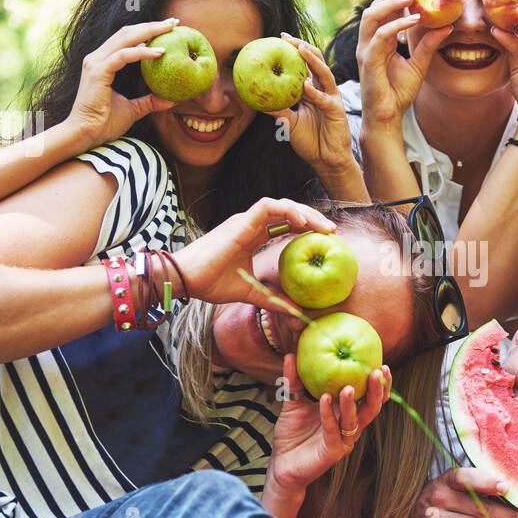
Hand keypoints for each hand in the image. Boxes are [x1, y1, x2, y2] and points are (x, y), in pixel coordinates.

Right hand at [66, 18, 181, 146]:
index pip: (127, 39)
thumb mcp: (134, 109)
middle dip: (152, 26)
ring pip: (126, 38)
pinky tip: (160, 52)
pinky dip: (142, 52)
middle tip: (174, 22)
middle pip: (128, 32)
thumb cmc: (105, 123)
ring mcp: (96, 62)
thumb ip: (150, 101)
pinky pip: (123, 56)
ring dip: (149, 32)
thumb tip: (172, 99)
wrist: (86, 134)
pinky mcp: (98, 71)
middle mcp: (97, 58)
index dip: (147, 31)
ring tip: (170, 29)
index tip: (168, 29)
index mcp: (103, 62)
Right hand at [172, 197, 336, 310]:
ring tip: (323, 227)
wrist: (184, 280)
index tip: (326, 240)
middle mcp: (250, 224)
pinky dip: (287, 211)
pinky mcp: (240, 222)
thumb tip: (297, 312)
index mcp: (251, 236)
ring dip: (305, 213)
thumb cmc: (209, 283)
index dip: (306, 228)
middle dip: (312, 219)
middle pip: (287, 212)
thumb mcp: (250, 293)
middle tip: (332, 232)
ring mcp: (245, 220)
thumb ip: (273, 300)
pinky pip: (268, 207)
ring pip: (281, 205)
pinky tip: (303, 224)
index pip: (284, 224)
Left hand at [266, 353, 391, 494]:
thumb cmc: (292, 435)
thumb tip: (290, 354)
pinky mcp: (331, 452)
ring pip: (355, 420)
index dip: (380, 384)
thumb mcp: (293, 403)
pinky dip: (329, 414)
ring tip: (349, 387)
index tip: (381, 364)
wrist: (281, 465)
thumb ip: (294, 381)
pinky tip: (325, 399)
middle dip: (377, 391)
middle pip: (372, 408)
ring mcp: (342, 441)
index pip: (370, 397)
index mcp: (345, 413)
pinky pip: (333, 430)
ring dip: (353, 403)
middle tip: (376, 372)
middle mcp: (349, 427)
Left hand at [268, 34, 357, 177]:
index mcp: (313, 90)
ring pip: (324, 74)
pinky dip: (315, 92)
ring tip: (301, 50)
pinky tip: (305, 86)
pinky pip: (325, 99)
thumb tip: (254, 100)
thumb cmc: (310, 141)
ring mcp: (332, 99)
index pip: (305, 64)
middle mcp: (323, 90)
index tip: (279, 38)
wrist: (326, 160)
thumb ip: (276, 109)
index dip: (294, 51)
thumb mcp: (288, 122)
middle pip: (316, 62)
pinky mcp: (337, 111)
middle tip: (288, 39)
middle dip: (303, 48)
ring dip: (313, 61)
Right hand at [357, 0, 452, 125]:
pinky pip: (380, 36)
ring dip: (393, 2)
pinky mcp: (368, 61)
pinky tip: (415, 20)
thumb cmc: (399, 93)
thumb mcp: (420, 64)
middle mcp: (370, 41)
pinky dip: (397, 25)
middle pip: (377, 5)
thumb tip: (448, 25)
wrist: (387, 117)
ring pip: (373, 16)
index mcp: (380, 40)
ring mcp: (367, 50)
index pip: (386, 9)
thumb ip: (429, 44)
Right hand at [399, 467, 517, 517]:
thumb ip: (475, 488)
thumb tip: (512, 494)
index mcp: (445, 481)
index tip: (507, 487)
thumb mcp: (451, 487)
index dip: (486, 482)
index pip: (466, 478)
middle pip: (479, 508)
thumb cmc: (439, 501)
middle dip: (508, 517)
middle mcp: (438, 497)